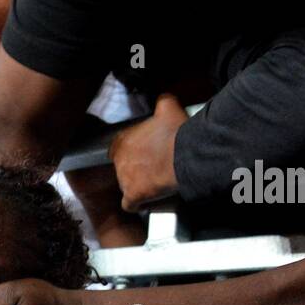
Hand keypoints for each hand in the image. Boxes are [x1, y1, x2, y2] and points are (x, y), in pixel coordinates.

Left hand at [109, 94, 186, 211]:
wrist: (186, 155)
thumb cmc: (176, 132)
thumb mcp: (168, 108)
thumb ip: (161, 102)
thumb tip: (163, 99)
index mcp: (123, 140)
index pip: (118, 147)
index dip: (130, 151)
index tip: (143, 154)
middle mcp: (119, 160)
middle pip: (122, 167)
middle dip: (135, 168)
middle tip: (153, 168)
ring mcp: (124, 179)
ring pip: (126, 185)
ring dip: (138, 185)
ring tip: (154, 184)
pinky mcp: (133, 195)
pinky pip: (129, 205)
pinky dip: (137, 204)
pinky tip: (146, 202)